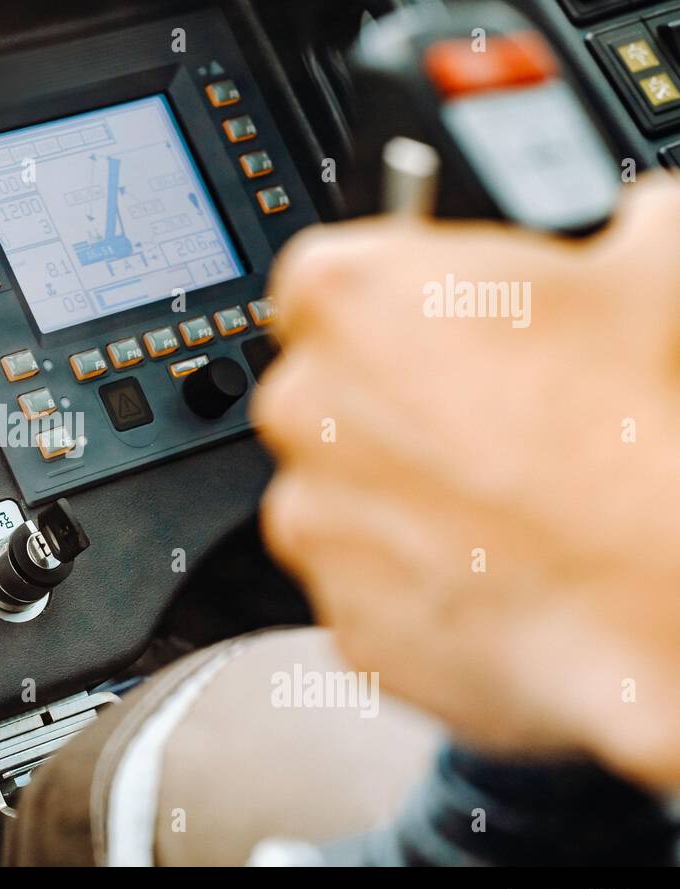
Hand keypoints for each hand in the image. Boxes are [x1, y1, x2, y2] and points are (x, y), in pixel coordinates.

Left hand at [253, 176, 679, 789]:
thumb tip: (643, 221)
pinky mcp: (338, 608)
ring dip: (398, 495)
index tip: (442, 326)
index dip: (395, 307)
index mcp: (346, 297)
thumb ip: (625, 231)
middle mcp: (302, 405)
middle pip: (326, 393)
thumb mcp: (649, 276)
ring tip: (501, 500)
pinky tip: (488, 562)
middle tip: (487, 418)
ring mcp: (310, 515)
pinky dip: (412, 577)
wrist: (648, 585)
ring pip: (340, 494)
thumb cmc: (628, 429)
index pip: (326, 285)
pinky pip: (365, 583)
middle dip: (393, 404)